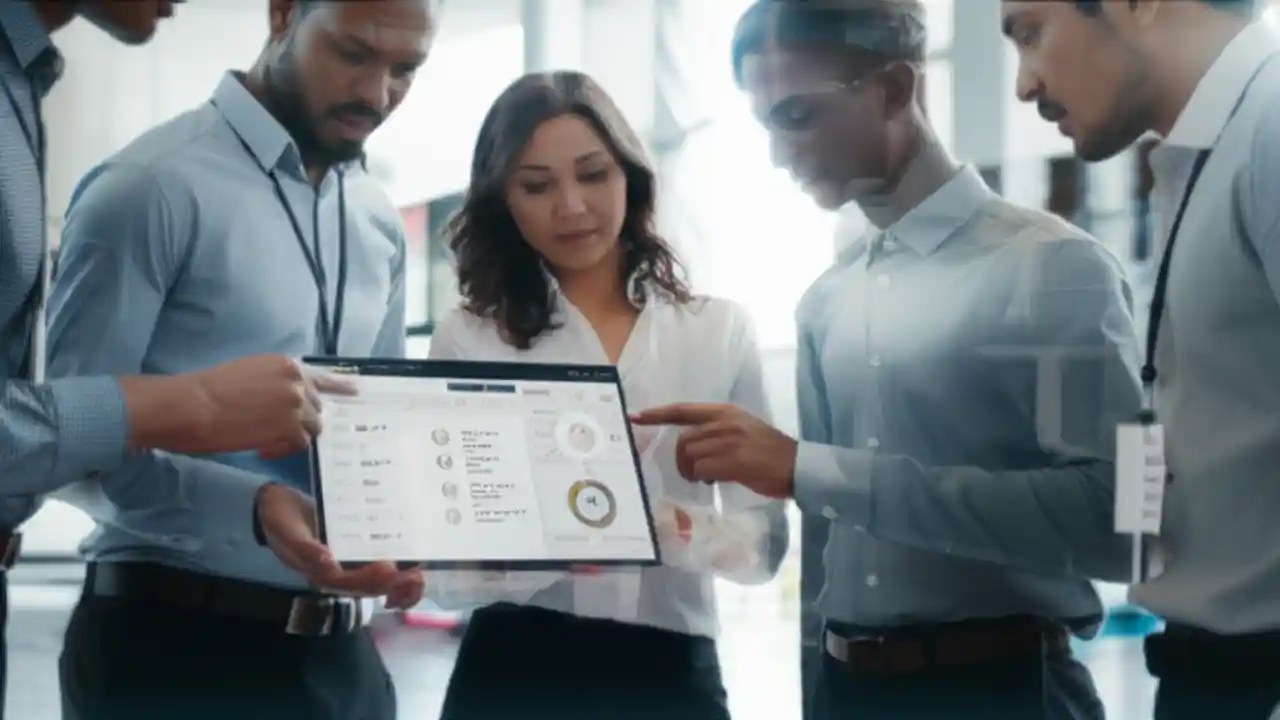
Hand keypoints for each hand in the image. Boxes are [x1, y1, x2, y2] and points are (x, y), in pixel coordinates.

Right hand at [125, 354, 355, 459]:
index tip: (356, 392)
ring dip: (291, 437)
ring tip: (261, 438)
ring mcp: (297, 404)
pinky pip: (299, 445)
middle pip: (316, 408)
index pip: (324, 377)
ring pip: (311, 428)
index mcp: (288, 365)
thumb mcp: (251, 374)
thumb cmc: (209, 391)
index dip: (340, 387)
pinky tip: (259, 448)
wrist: (192, 405)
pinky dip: (281, 450)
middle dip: (301, 422)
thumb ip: (278, 384)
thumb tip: (293, 402)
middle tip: (277, 432)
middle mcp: (298, 381)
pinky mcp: (290, 427)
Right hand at [254, 483, 424, 608]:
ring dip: (405, 583)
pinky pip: (388, 565)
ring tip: (421, 573)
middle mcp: (342, 573)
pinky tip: (421, 557)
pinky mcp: (365, 551)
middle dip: (395, 586)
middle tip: (415, 575)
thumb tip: (327, 563)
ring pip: (384, 582)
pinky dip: (406, 566)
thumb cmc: (281, 520)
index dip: (368, 580)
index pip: (347, 583)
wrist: (279, 506)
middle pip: (371, 587)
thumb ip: (304, 549)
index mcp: (322, 572)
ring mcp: (354, 564)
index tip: (386, 568)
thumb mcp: (286, 532)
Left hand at [630, 403, 797, 498]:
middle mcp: (724, 422)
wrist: (797, 466)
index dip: (657, 414)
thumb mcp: (742, 430)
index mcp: (725, 412)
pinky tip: (715, 481)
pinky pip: (702, 469)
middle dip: (681, 459)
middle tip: (693, 473)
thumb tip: (689, 447)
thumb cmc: (769, 452)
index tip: (635, 417)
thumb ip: (716, 432)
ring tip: (708, 476)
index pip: (683, 410)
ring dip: (692, 471)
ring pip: (690, 456)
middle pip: (683, 440)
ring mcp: (729, 440)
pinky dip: (703, 477)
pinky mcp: (734, 460)